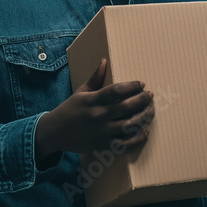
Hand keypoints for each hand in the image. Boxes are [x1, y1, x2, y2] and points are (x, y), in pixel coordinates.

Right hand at [36, 59, 154, 157]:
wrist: (55, 132)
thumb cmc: (70, 109)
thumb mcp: (81, 91)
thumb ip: (95, 78)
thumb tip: (104, 61)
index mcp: (93, 100)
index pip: (116, 90)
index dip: (132, 86)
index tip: (141, 83)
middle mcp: (98, 116)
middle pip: (126, 107)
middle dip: (142, 100)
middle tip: (150, 95)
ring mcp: (101, 132)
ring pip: (129, 126)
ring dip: (144, 118)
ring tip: (151, 111)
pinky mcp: (102, 145)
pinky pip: (124, 144)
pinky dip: (137, 139)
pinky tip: (145, 131)